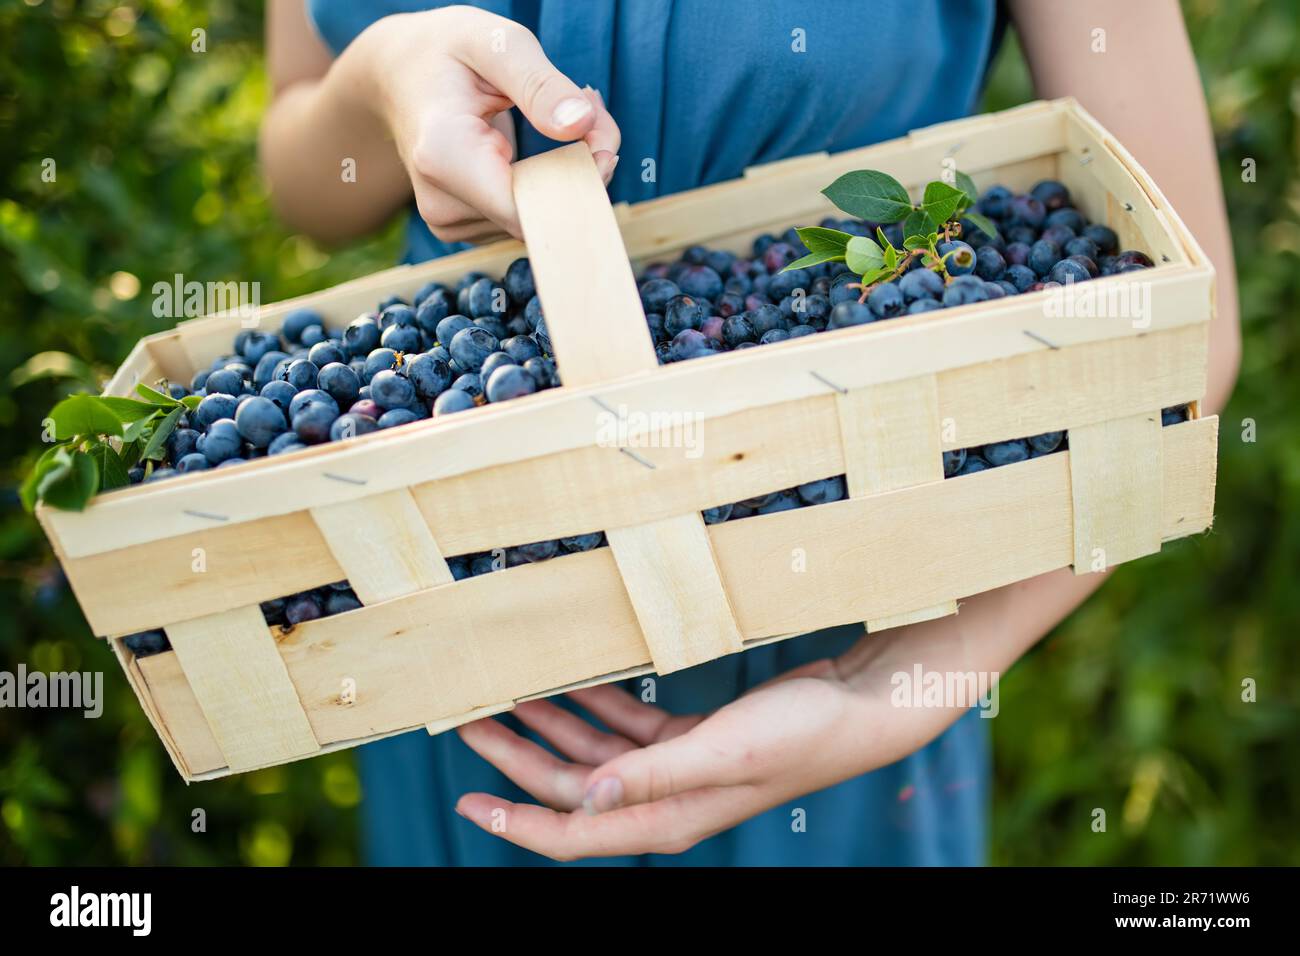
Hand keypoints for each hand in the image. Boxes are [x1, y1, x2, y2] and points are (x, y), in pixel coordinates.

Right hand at [344, 7, 619, 242]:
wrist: (396, 76)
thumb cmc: (445, 52)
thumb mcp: (494, 43)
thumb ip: (540, 83)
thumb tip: (581, 125)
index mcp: (443, 154)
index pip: (529, 209)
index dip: (580, 183)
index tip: (603, 141)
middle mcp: (442, 202)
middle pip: (541, 216)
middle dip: (583, 171)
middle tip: (591, 112)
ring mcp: (450, 222)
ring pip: (540, 221)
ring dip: (568, 177)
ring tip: (557, 119)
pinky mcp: (464, 228)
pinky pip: (525, 220)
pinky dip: (547, 189)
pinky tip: (540, 149)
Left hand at [454, 658, 926, 859]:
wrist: (859, 706)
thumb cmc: (802, 734)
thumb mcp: (723, 752)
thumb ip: (652, 775)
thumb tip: (588, 799)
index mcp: (666, 816)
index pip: (574, 832)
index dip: (516, 822)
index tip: (465, 803)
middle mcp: (663, 798)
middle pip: (571, 787)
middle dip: (516, 758)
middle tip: (467, 722)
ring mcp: (676, 768)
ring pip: (594, 753)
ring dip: (550, 725)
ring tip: (505, 694)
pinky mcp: (691, 738)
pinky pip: (626, 724)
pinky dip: (595, 703)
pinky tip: (570, 679)